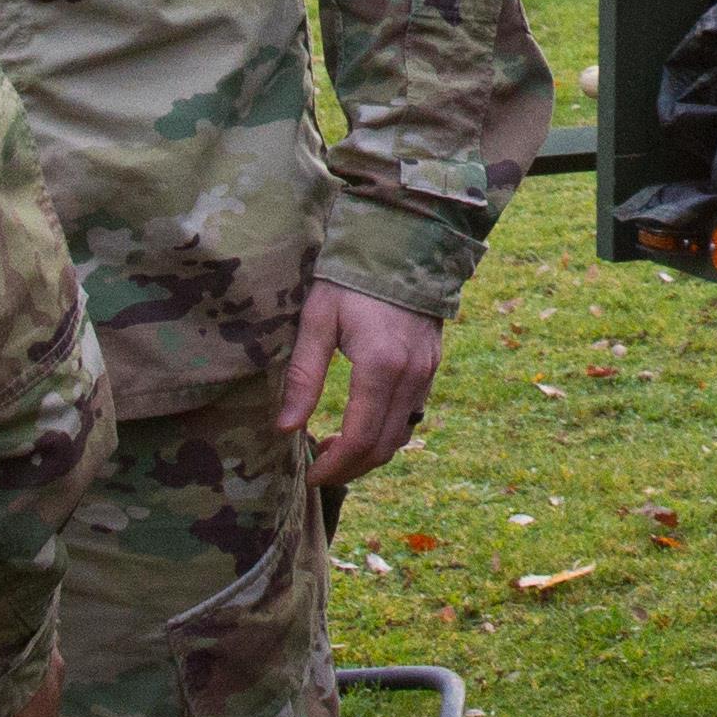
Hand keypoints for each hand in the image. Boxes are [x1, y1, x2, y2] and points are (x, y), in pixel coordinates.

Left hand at [276, 280, 444, 487]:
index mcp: (381, 367)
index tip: (309, 474)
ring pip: (402, 434)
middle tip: (318, 468)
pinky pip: (412, 414)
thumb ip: (304, 376)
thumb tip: (285, 429)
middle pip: (385, 446)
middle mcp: (411, 376)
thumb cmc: (350, 277)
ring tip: (336, 448)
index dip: (334, 466)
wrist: (402, 242)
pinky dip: (387, 431)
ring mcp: (426, 372)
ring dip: (370, 453)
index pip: (360, 439)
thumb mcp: (318, 320)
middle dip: (351, 467)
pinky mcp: (431, 365)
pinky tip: (362, 423)